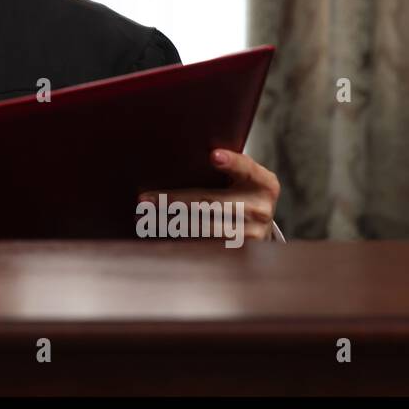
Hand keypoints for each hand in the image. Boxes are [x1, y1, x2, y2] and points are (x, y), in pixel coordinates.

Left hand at [139, 148, 280, 241]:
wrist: (259, 226)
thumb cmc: (240, 191)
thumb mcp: (242, 177)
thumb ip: (225, 166)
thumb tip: (180, 155)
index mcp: (265, 183)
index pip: (247, 168)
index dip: (232, 162)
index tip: (213, 155)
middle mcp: (261, 209)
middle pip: (211, 202)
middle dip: (175, 200)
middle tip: (145, 200)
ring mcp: (252, 233)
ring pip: (203, 227)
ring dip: (170, 222)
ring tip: (144, 217)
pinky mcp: (239, 252)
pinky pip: (203, 245)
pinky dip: (179, 238)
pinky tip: (159, 233)